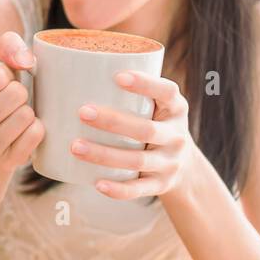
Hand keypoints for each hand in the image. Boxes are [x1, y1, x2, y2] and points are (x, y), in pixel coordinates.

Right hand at [0, 30, 44, 169]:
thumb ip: (6, 46)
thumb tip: (26, 60)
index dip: (7, 74)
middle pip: (15, 94)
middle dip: (19, 92)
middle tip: (9, 102)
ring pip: (26, 115)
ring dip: (27, 110)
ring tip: (13, 116)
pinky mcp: (5, 164)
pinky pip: (36, 134)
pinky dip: (36, 127)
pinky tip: (22, 131)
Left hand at [71, 70, 195, 199]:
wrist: (184, 166)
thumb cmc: (155, 124)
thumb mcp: (156, 106)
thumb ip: (131, 92)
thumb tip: (76, 69)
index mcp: (176, 108)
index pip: (166, 92)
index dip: (145, 84)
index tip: (117, 76)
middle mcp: (177, 135)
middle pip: (146, 129)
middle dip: (113, 121)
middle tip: (81, 111)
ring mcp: (170, 162)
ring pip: (137, 160)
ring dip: (104, 154)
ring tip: (75, 146)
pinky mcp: (161, 185)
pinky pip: (139, 189)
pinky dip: (118, 189)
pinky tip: (96, 183)